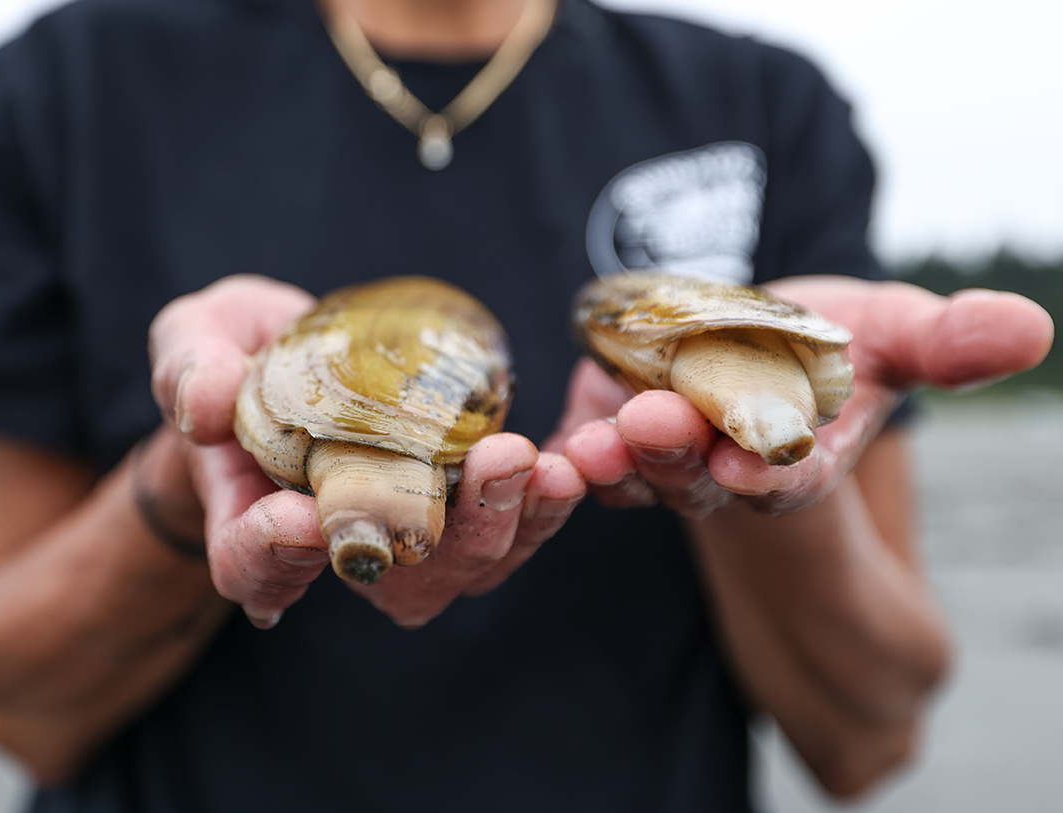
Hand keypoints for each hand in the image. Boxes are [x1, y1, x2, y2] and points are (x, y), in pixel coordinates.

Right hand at [149, 275, 585, 628]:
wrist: (293, 363)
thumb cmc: (236, 357)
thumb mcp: (196, 340)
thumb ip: (190, 365)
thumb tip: (206, 402)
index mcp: (251, 520)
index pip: (253, 565)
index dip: (272, 554)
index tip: (298, 517)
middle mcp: (335, 545)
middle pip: (388, 583)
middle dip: (446, 540)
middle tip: (492, 464)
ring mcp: (402, 533)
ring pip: (459, 570)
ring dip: (508, 525)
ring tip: (544, 468)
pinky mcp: (454, 508)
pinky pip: (502, 534)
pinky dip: (537, 508)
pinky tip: (564, 467)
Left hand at [562, 276, 1054, 516]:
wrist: (747, 335)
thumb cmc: (827, 342)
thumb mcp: (889, 331)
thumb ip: (946, 341)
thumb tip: (1030, 327)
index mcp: (799, 456)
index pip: (787, 475)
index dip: (771, 469)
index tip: (752, 458)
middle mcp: (725, 467)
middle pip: (700, 475)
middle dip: (678, 455)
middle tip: (654, 426)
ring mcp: (660, 457)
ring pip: (633, 472)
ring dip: (612, 459)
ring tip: (592, 442)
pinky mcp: (607, 430)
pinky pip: (580, 447)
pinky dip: (565, 441)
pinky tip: (550, 434)